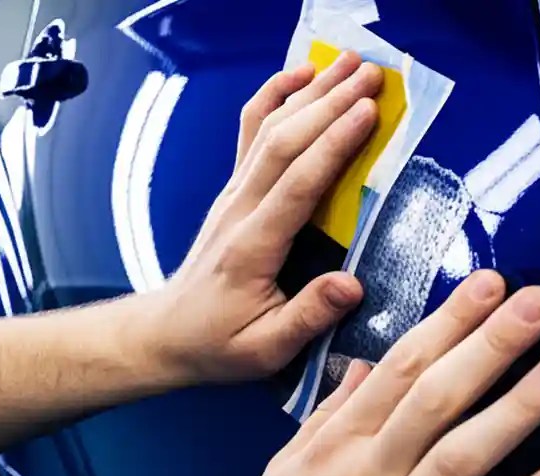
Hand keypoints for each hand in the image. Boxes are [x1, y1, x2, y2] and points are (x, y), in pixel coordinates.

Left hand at [153, 52, 381, 382]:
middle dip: (330, 102)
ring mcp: (233, 194)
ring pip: (269, 129)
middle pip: (284, 142)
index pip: (298, 183)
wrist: (167, 334)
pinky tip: (299, 75)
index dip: (333, 144)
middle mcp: (239, 209)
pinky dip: (274, 97)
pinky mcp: (233, 190)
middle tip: (372, 74)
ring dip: (309, 91)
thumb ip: (309, 316)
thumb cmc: (219, 344)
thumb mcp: (266, 350)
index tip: (368, 112)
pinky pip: (252, 132)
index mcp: (253, 247)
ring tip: (346, 61)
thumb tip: (351, 284)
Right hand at [199, 271, 539, 475]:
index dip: (447, 324)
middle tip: (538, 304)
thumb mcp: (286, 473)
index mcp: (336, 447)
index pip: (398, 369)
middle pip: (432, 398)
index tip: (487, 287)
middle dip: (489, 345)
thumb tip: (362, 366)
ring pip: (458, 457)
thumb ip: (329, 417)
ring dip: (515, 410)